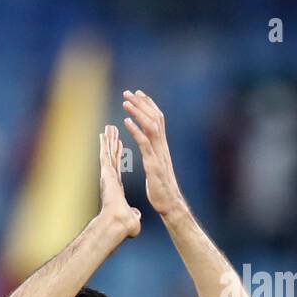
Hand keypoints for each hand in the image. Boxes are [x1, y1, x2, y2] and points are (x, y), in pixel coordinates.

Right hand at [99, 123, 140, 238]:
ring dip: (108, 140)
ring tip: (108, 128)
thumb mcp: (130, 216)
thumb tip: (135, 217)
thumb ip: (132, 214)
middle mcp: (109, 178)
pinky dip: (105, 144)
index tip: (118, 145)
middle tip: (111, 130)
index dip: (117, 155)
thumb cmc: (123, 223)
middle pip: (111, 157)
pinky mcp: (106, 173)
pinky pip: (106, 154)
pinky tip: (105, 134)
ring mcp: (107, 175)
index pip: (117, 166)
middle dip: (111, 143)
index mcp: (115, 186)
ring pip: (108, 153)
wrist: (117, 222)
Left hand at [121, 89, 186, 217]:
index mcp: (162, 146)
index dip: (148, 105)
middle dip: (141, 103)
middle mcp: (162, 146)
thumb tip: (150, 149)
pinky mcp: (153, 163)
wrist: (170, 203)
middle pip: (154, 118)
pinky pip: (144, 143)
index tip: (138, 94)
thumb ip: (154, 156)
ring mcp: (159, 154)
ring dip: (138, 113)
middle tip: (129, 92)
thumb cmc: (162, 189)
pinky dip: (136, 130)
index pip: (157, 119)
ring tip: (126, 102)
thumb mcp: (156, 167)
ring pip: (150, 126)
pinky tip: (126, 122)